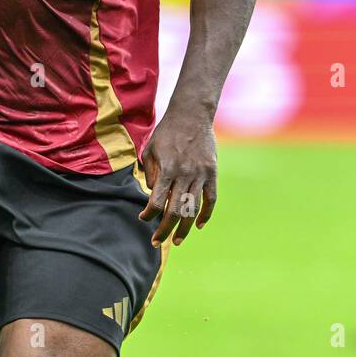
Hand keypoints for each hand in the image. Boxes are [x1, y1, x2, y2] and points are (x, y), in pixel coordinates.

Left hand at [138, 108, 217, 246]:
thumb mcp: (150, 149)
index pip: (157, 202)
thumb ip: (150, 172)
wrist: (192, 114)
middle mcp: (184, 175)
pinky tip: (198, 225)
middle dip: (164, 230)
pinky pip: (210, 199)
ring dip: (184, 228)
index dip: (149, 215)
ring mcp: (200, 175)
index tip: (143, 219)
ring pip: (193, 209)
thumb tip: (153, 193)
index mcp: (167, 169)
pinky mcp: (212, 173)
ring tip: (178, 240)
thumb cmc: (167, 132)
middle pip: (174, 211)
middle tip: (156, 242)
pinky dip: (206, 214)